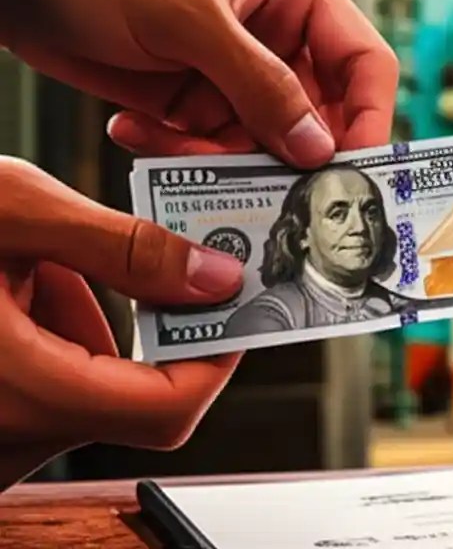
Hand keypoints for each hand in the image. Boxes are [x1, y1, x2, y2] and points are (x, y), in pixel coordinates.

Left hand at [0, 0, 397, 166]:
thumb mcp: (188, 18)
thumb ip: (260, 84)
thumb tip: (318, 148)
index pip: (364, 61)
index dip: (369, 116)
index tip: (355, 168)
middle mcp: (277, 33)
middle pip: (320, 114)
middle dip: (289, 151)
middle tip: (267, 188)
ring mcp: (236, 71)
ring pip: (265, 143)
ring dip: (221, 158)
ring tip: (169, 142)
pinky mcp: (197, 101)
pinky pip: (214, 149)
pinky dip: (180, 154)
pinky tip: (135, 129)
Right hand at [0, 158, 242, 489]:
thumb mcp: (11, 212)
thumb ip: (122, 248)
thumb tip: (218, 278)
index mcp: (18, 392)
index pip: (168, 410)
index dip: (218, 355)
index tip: (232, 300)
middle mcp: (2, 438)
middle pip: (133, 398)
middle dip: (149, 325)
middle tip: (151, 258)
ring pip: (89, 388)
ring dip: (91, 323)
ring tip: (38, 265)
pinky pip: (46, 391)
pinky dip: (52, 337)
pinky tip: (12, 289)